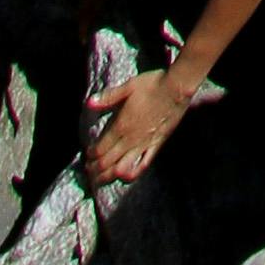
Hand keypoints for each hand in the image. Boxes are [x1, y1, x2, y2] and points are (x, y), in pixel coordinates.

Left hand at [82, 62, 198, 192]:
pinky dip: (131, 174)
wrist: (178, 88)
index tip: (86, 155)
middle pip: (107, 163)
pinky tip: (124, 177)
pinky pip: (142, 165)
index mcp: (121, 126)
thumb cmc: (153, 84)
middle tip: (88, 171)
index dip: (90, 155)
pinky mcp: (156, 146)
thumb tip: (88, 103)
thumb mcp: (128, 86)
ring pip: (121, 169)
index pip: (100, 149)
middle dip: (94, 170)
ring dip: (108, 177)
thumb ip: (108, 97)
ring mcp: (143, 145)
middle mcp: (130, 140)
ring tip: (100, 179)